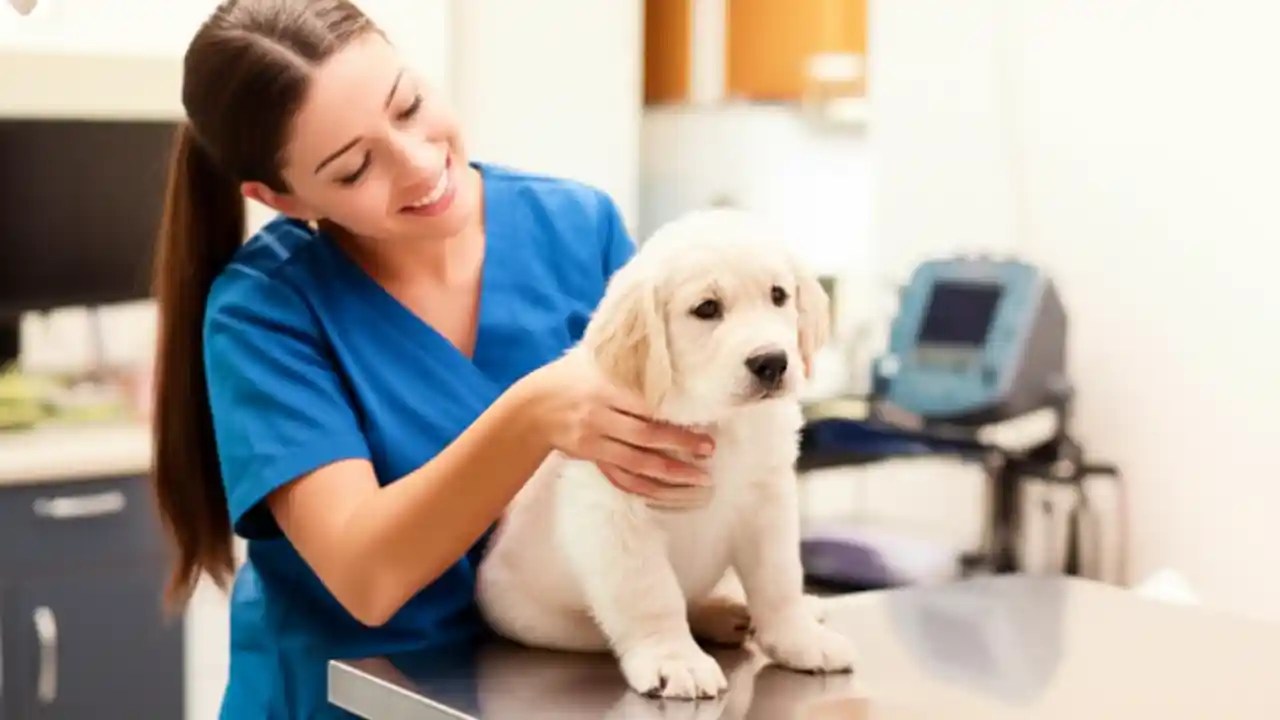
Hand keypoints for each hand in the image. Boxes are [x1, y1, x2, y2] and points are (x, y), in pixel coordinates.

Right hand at [522, 352, 715, 508]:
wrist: (533, 407)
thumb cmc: (570, 377)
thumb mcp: (594, 360)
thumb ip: (626, 360)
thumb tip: (667, 350)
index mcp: (604, 387)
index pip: (644, 404)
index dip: (672, 415)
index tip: (702, 420)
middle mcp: (600, 416)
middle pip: (646, 435)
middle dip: (680, 444)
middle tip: (709, 449)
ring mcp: (595, 441)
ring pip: (636, 463)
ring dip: (670, 472)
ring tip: (699, 477)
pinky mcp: (592, 458)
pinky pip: (621, 478)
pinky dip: (645, 487)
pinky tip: (667, 491)